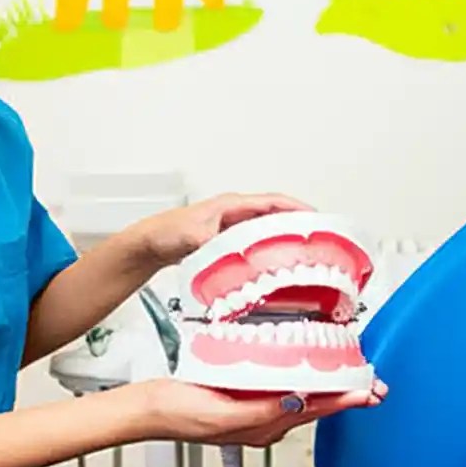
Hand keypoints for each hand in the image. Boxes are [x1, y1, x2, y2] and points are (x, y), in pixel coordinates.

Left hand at [125, 192, 313, 266]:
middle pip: (275, 215)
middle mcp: (235, 213)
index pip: (273, 202)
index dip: (296, 208)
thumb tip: (228, 249)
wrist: (149, 244)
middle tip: (316, 238)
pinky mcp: (227, 241)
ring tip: (301, 253)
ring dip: (283, 239)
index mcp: (232, 205)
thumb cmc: (165, 232)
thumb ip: (211, 242)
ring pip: (266, 230)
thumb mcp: (191, 236)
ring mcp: (232, 227)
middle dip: (296, 224)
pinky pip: (255, 243)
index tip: (315, 217)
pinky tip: (272, 265)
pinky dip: (268, 251)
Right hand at [142, 377, 388, 446]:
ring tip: (350, 373)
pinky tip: (304, 365)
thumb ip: (261, 409)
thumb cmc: (178, 412)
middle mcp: (264, 418)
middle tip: (372, 382)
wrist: (148, 408)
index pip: (315, 410)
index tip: (368, 390)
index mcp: (264, 425)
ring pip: (301, 394)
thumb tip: (296, 402)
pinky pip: (280, 384)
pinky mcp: (243, 392)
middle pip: (314, 404)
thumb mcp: (223, 413)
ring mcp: (254, 406)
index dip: (345, 399)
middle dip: (344, 393)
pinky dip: (299, 374)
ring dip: (327, 383)